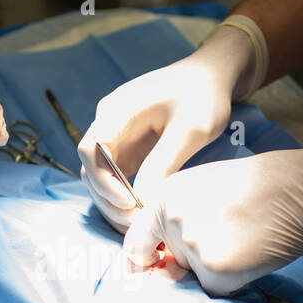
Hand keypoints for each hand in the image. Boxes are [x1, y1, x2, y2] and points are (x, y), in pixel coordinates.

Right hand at [76, 24, 257, 229]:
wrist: (211, 78)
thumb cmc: (203, 96)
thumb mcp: (190, 130)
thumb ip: (164, 163)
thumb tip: (142, 201)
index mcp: (117, 110)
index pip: (91, 150)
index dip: (104, 181)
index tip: (130, 203)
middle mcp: (108, 123)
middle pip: (91, 168)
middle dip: (108, 200)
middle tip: (136, 225)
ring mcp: (116, 136)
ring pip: (100, 177)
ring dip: (113, 203)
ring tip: (139, 225)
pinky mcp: (127, 148)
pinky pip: (116, 177)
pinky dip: (124, 198)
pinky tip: (142, 215)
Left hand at [123, 140, 302, 294]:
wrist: (297, 191)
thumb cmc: (255, 186)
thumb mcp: (200, 187)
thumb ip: (173, 217)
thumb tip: (156, 258)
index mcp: (162, 199)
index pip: (136, 244)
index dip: (144, 261)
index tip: (151, 269)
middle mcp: (171, 223)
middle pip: (168, 265)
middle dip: (189, 264)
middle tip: (225, 237)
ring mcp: (192, 249)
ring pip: (195, 278)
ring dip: (215, 269)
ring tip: (242, 239)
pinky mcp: (216, 272)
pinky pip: (217, 290)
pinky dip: (234, 281)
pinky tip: (251, 254)